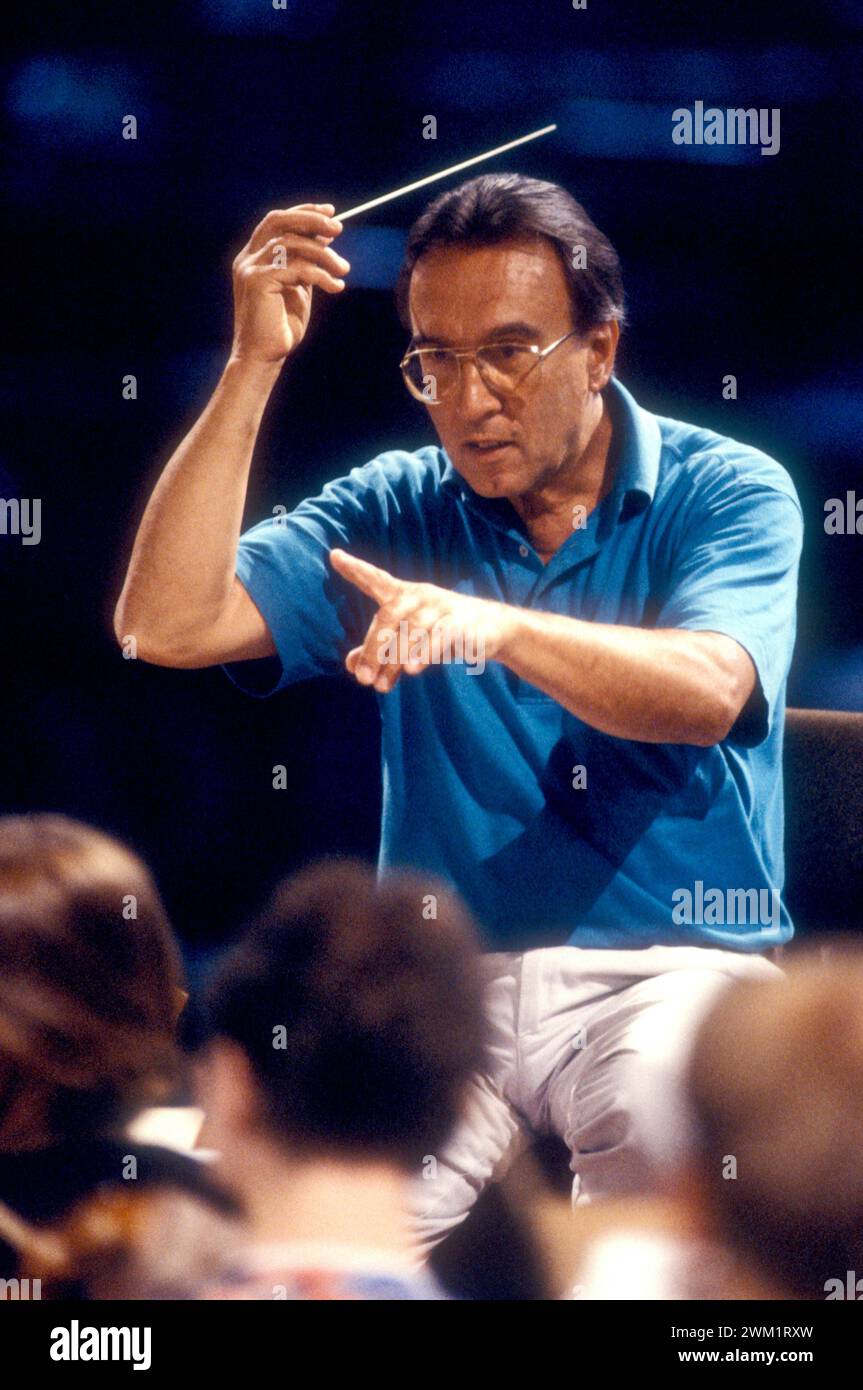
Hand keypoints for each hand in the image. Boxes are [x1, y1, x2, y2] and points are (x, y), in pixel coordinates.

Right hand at [229, 203, 349, 363]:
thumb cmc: (281, 326)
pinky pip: (297, 268)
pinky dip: (321, 275)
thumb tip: (325, 234)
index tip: (331, 212)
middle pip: (279, 221)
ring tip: (344, 269)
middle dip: (311, 220)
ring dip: (324, 254)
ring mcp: (250, 268)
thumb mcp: (299, 286)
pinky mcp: (258, 282)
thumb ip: (307, 261)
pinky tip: (336, 286)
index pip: (277, 220)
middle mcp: (248, 258)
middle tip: (338, 228)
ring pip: (293, 244)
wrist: (264, 357)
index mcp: (254, 256)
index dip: (304, 212)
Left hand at [330, 549, 514, 691]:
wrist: (493, 629)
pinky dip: (425, 653)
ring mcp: (443, 608)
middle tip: (362, 678)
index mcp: (405, 595)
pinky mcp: (462, 624)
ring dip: (395, 659)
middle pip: (389, 615)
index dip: (356, 569)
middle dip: (374, 648)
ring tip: (382, 685)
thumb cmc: (443, 631)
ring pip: (412, 630)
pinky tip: (412, 671)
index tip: (334, 556)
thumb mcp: (409, 640)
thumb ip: (379, 650)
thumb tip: (350, 666)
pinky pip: (441, 637)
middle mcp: (421, 596)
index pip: (377, 580)